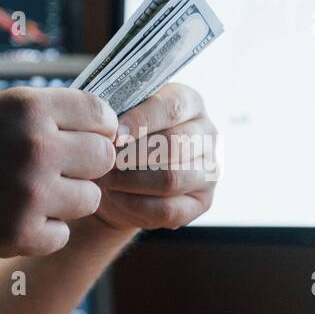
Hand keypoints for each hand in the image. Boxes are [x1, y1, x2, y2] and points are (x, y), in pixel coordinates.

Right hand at [0, 86, 117, 257]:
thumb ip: (46, 113)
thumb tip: (104, 124)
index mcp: (29, 107)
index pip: (101, 114)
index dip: (97, 127)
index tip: (85, 137)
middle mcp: (37, 147)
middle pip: (104, 157)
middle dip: (87, 164)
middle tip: (59, 170)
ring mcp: (31, 193)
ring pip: (90, 199)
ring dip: (69, 200)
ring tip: (33, 195)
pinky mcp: (22, 234)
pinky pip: (62, 235)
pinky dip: (44, 231)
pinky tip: (15, 218)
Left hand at [91, 83, 218, 232]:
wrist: (123, 180)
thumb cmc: (124, 139)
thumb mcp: (122, 119)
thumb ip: (120, 115)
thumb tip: (114, 130)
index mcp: (191, 103)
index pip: (173, 107)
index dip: (142, 120)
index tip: (115, 133)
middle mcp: (207, 135)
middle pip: (175, 144)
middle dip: (133, 154)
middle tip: (105, 160)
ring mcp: (209, 170)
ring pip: (172, 179)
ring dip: (131, 181)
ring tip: (106, 179)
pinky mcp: (202, 203)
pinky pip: (169, 210)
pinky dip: (135, 205)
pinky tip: (116, 197)